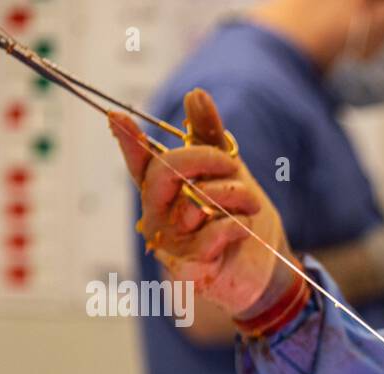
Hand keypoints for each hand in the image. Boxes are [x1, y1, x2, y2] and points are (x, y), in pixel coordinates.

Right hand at [108, 88, 295, 318]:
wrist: (266, 269)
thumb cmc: (239, 218)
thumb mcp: (230, 172)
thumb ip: (210, 135)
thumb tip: (196, 94)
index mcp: (164, 190)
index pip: (141, 162)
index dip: (129, 142)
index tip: (116, 116)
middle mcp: (159, 215)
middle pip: (165, 172)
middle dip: (203, 158)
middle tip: (233, 163)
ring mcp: (171, 244)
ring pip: (196, 201)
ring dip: (233, 195)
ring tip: (251, 204)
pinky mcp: (190, 268)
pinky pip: (211, 233)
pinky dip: (235, 225)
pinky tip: (243, 228)